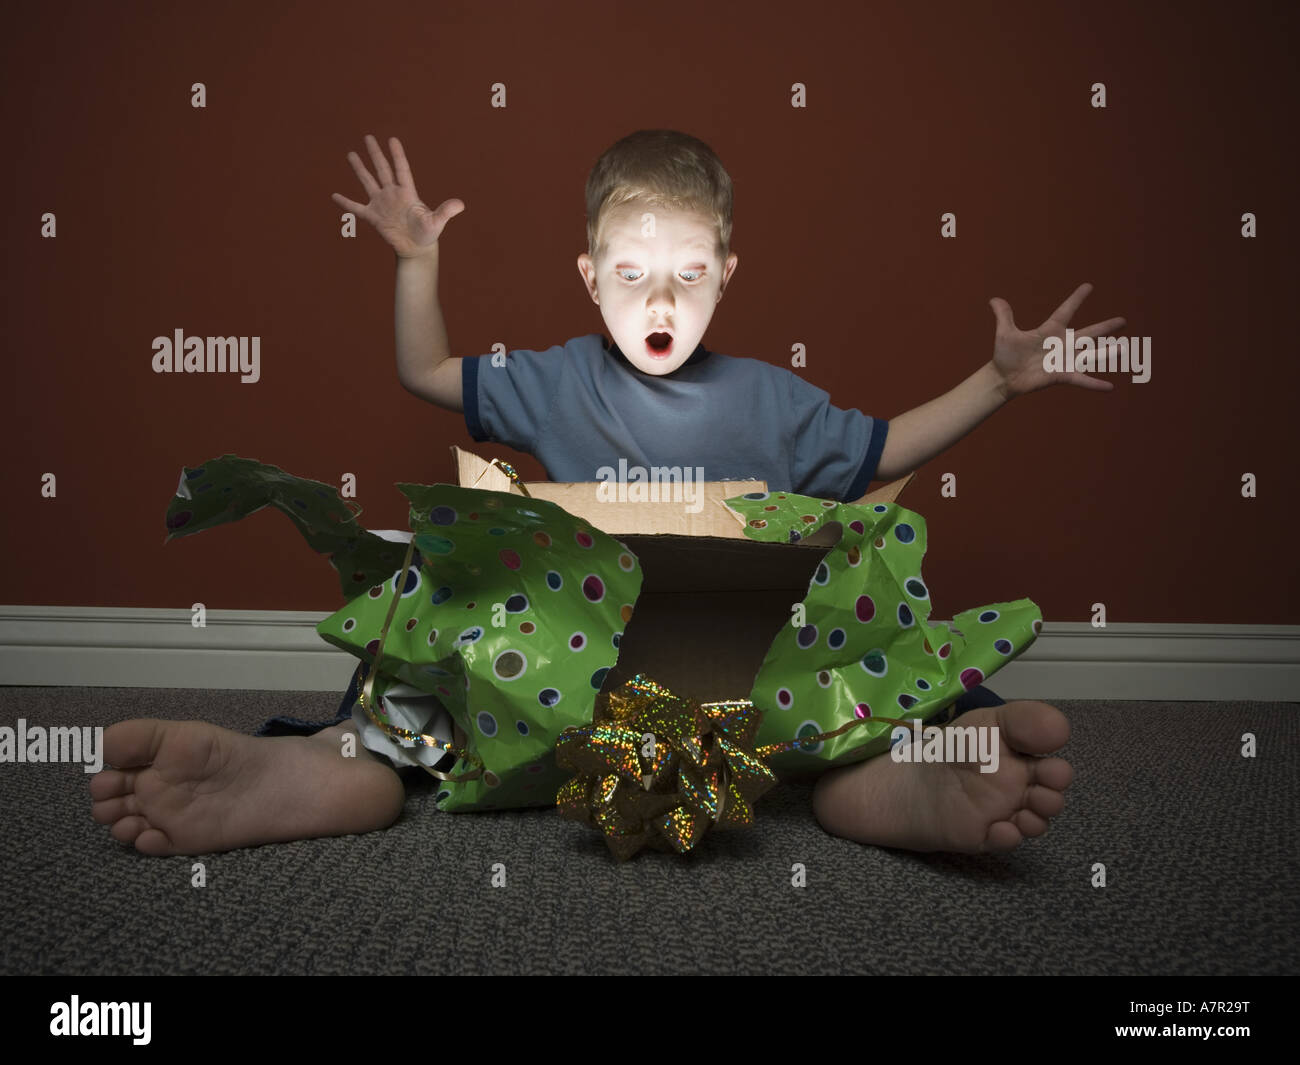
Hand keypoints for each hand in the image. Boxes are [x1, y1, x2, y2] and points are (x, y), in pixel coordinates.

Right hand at [331, 135, 463, 258]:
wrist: (417, 248)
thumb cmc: (428, 234)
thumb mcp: (437, 222)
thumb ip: (445, 211)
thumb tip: (460, 205)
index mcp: (407, 193)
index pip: (401, 169)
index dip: (397, 155)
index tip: (392, 139)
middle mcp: (393, 194)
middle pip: (382, 170)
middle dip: (375, 154)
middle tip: (368, 137)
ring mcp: (382, 204)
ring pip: (368, 182)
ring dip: (360, 169)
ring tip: (351, 154)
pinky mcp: (374, 217)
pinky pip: (357, 208)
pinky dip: (346, 203)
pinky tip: (334, 195)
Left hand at [988, 283, 1126, 398]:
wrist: (1004, 377)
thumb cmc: (1006, 355)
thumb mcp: (1005, 333)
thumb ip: (1004, 315)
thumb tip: (993, 300)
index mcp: (1049, 330)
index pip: (1066, 311)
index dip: (1076, 299)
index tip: (1088, 287)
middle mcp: (1061, 344)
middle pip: (1087, 334)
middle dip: (1105, 328)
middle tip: (1123, 321)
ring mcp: (1063, 360)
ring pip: (1089, 355)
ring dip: (1106, 353)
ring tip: (1123, 349)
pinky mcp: (1061, 375)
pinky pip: (1081, 379)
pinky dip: (1094, 384)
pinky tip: (1109, 387)